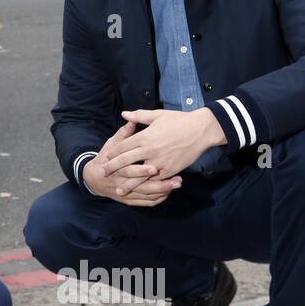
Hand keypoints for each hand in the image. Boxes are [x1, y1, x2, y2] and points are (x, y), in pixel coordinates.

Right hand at [83, 120, 180, 206]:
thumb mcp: (111, 144)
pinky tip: (169, 191)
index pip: (129, 170)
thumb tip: (131, 119)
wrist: (93, 178)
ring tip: (177, 184)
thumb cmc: (105, 158)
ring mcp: (125, 193)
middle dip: (159, 184)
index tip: (155, 167)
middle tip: (175, 180)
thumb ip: (123, 134)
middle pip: (140, 186)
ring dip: (163, 191)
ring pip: (146, 195)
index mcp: (116, 167)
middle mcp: (120, 182)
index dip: (142, 170)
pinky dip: (158, 198)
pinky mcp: (129, 200)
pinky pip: (146, 202)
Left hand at [103, 108, 225, 180]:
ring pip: (139, 176)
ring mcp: (160, 161)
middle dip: (113, 168)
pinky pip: (156, 180)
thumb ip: (139, 116)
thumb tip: (124, 114)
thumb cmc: (179, 120)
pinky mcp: (170, 170)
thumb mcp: (157, 115)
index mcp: (145, 136)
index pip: (123, 146)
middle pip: (126, 161)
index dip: (113, 153)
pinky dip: (147, 186)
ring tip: (118, 190)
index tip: (105, 158)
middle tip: (103, 174)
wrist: (201, 130)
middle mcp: (150, 150)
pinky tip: (140, 191)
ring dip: (128, 184)